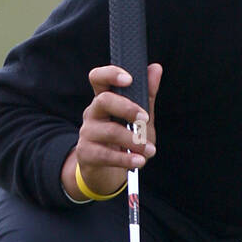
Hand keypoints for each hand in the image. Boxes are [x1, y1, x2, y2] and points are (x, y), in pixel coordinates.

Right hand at [62, 63, 161, 199]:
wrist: (108, 172)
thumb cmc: (125, 141)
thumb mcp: (140, 119)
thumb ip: (147, 96)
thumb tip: (155, 68)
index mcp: (104, 99)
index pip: (98, 78)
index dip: (111, 74)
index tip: (129, 79)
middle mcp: (92, 113)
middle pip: (104, 100)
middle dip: (128, 108)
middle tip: (145, 119)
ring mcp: (87, 133)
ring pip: (109, 130)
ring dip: (134, 140)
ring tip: (149, 149)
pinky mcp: (86, 153)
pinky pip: (106, 154)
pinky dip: (126, 159)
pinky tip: (140, 160)